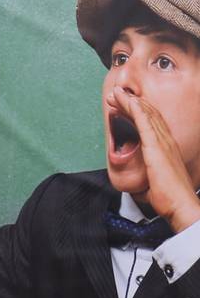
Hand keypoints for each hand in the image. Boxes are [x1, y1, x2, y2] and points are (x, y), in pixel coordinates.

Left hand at [108, 86, 199, 231]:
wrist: (180, 205)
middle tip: (116, 93)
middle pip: (148, 115)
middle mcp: (166, 141)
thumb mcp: (154, 181)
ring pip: (145, 115)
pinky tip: (128, 101)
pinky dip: (135, 109)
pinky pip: (145, 123)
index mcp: (167, 148)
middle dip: (130, 102)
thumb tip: (138, 183)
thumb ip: (146, 176)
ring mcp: (162, 142)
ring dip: (129, 102)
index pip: (152, 123)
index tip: (125, 104)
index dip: (138, 111)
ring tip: (116, 93)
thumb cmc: (169, 197)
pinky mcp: (156, 147)